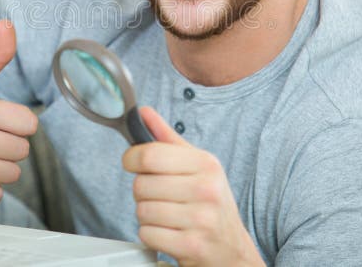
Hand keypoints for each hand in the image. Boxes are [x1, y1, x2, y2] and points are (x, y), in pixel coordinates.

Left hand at [122, 107, 264, 266]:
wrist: (231, 248)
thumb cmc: (210, 203)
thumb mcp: (196, 166)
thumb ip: (167, 139)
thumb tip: (144, 112)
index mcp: (206, 164)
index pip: (150, 154)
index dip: (131, 158)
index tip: (132, 163)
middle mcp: (206, 189)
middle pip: (141, 184)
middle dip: (142, 192)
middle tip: (159, 196)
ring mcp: (201, 219)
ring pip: (142, 210)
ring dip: (147, 215)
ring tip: (167, 215)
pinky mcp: (192, 246)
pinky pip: (147, 234)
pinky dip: (151, 235)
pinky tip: (168, 232)